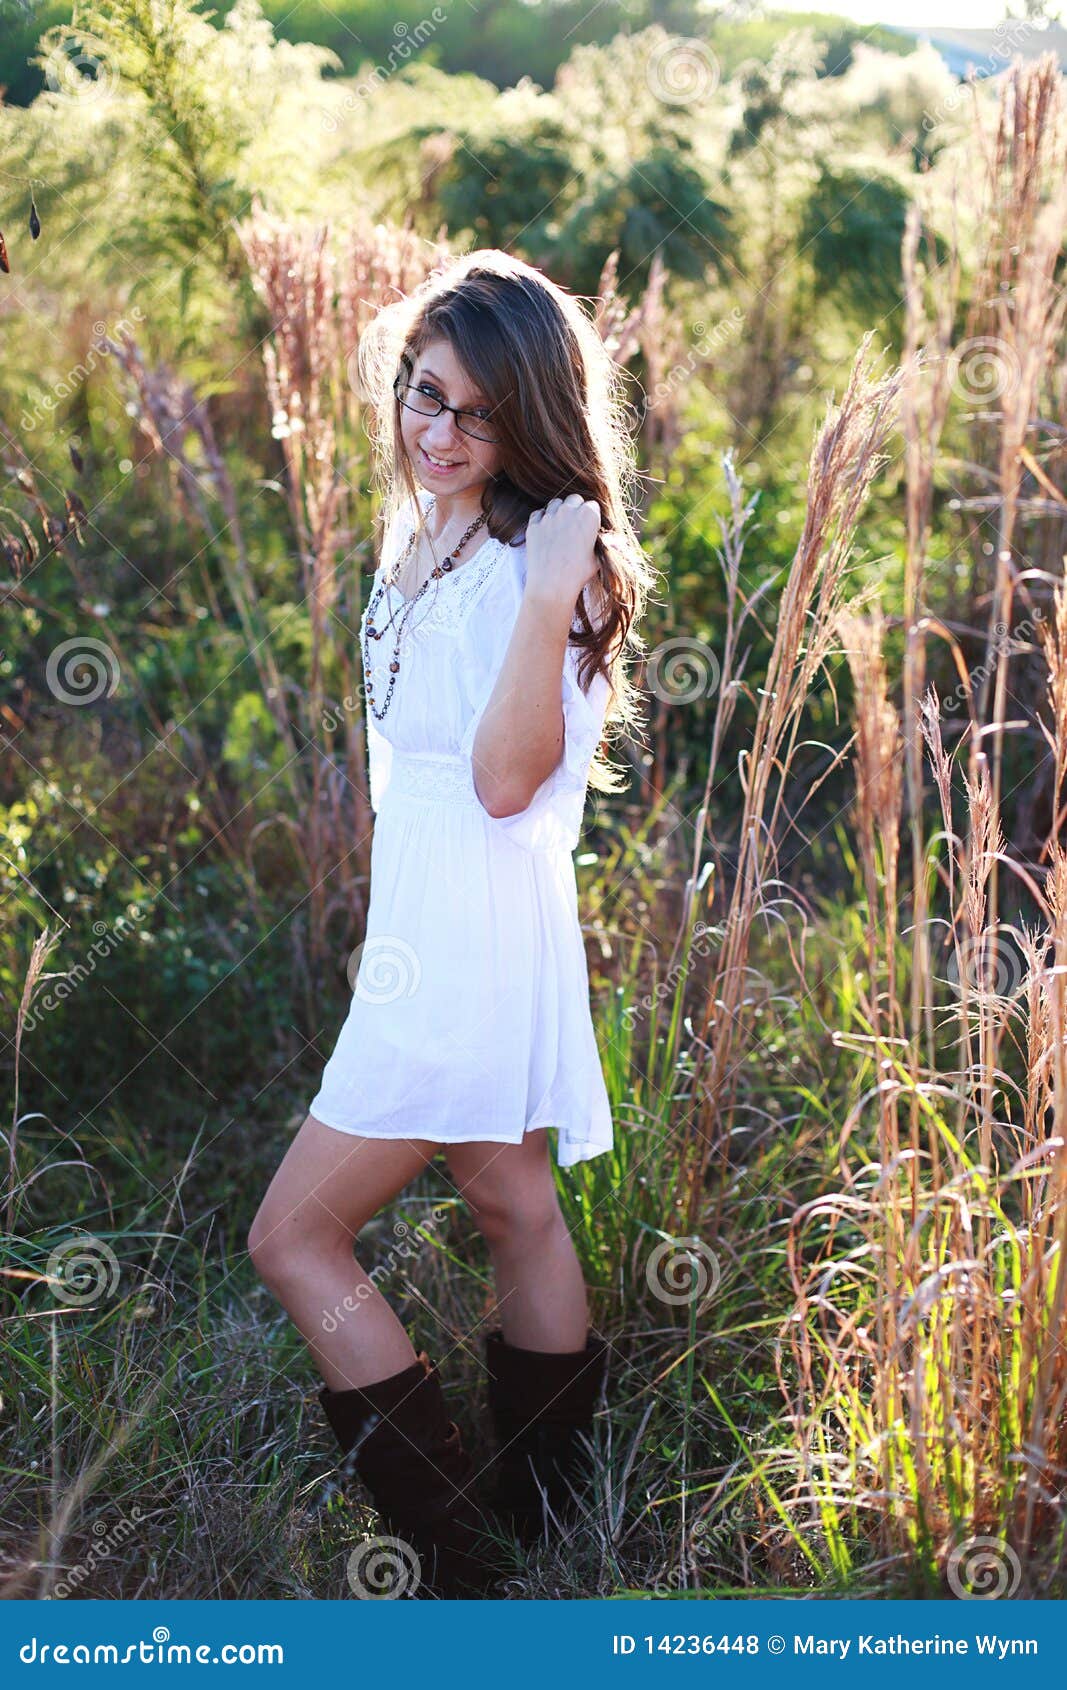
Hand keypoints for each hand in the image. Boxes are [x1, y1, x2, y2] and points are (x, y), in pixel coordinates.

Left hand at [523, 494, 601, 616]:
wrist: (552, 585)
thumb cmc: (578, 573)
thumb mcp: (599, 558)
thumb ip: (608, 545)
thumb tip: (618, 541)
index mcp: (589, 516)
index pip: (592, 505)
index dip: (591, 517)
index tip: (589, 527)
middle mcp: (569, 511)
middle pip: (574, 499)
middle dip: (575, 509)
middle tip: (575, 526)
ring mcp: (549, 516)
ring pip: (556, 504)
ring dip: (559, 511)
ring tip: (560, 528)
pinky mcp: (534, 525)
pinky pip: (539, 514)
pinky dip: (543, 519)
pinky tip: (546, 532)